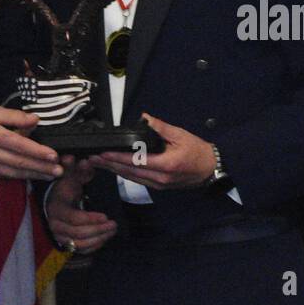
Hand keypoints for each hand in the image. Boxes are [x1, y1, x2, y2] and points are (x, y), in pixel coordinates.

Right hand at [0, 104, 61, 180]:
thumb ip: (14, 116)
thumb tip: (35, 120)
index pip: (19, 145)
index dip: (38, 152)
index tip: (54, 156)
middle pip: (18, 163)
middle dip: (40, 168)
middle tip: (58, 171)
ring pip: (11, 172)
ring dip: (32, 175)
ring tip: (49, 175)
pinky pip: (1, 175)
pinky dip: (17, 176)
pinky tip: (29, 175)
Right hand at [46, 156, 116, 255]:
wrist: (55, 202)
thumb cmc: (65, 188)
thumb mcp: (70, 176)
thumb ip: (76, 168)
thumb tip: (82, 160)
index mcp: (57, 209)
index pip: (74, 219)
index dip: (91, 219)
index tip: (106, 216)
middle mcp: (56, 225)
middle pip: (78, 234)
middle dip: (98, 230)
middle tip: (113, 224)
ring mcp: (60, 236)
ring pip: (80, 244)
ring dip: (99, 238)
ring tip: (112, 230)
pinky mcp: (66, 244)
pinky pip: (81, 250)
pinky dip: (94, 245)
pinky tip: (105, 237)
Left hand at [88, 113, 215, 189]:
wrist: (211, 169)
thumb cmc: (198, 151)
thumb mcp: (180, 135)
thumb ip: (161, 127)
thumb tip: (144, 117)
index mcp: (165, 165)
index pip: (135, 161)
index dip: (116, 158)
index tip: (102, 153)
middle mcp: (159, 178)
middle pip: (128, 172)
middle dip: (109, 165)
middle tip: (91, 159)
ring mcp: (158, 185)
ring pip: (131, 178)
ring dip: (113, 170)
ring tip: (98, 163)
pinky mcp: (159, 187)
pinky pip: (137, 180)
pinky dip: (124, 173)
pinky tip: (115, 168)